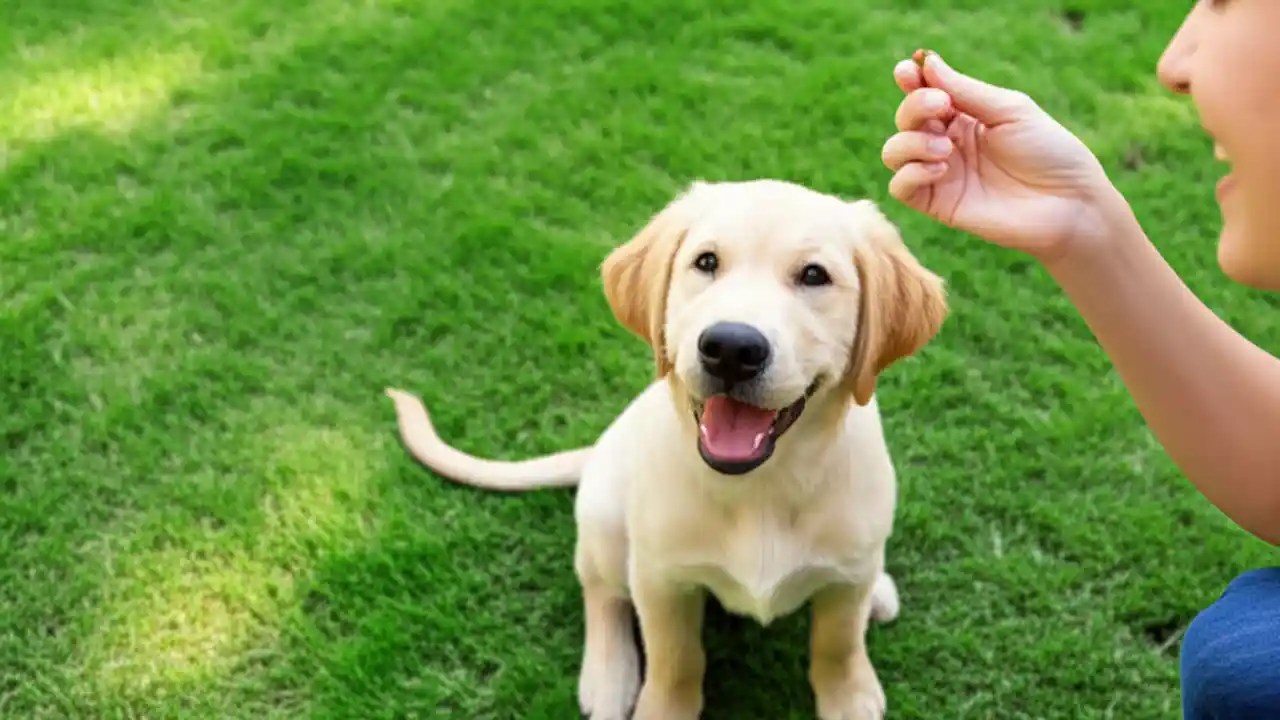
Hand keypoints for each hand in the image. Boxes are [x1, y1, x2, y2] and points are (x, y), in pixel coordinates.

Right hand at [882, 51, 1121, 261]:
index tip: (909, 71)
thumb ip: (965, 90)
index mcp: (965, 116)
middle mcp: (947, 142)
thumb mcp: (1009, 110)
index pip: (924, 93)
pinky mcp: (938, 204)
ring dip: (911, 142)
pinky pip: (900, 187)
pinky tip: (942, 170)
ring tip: (945, 149)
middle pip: (905, 119)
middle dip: (914, 108)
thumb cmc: (1048, 152)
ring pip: (894, 152)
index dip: (910, 80)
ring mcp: (941, 174)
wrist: (1068, 203)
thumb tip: (927, 63)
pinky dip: (911, 173)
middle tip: (942, 107)